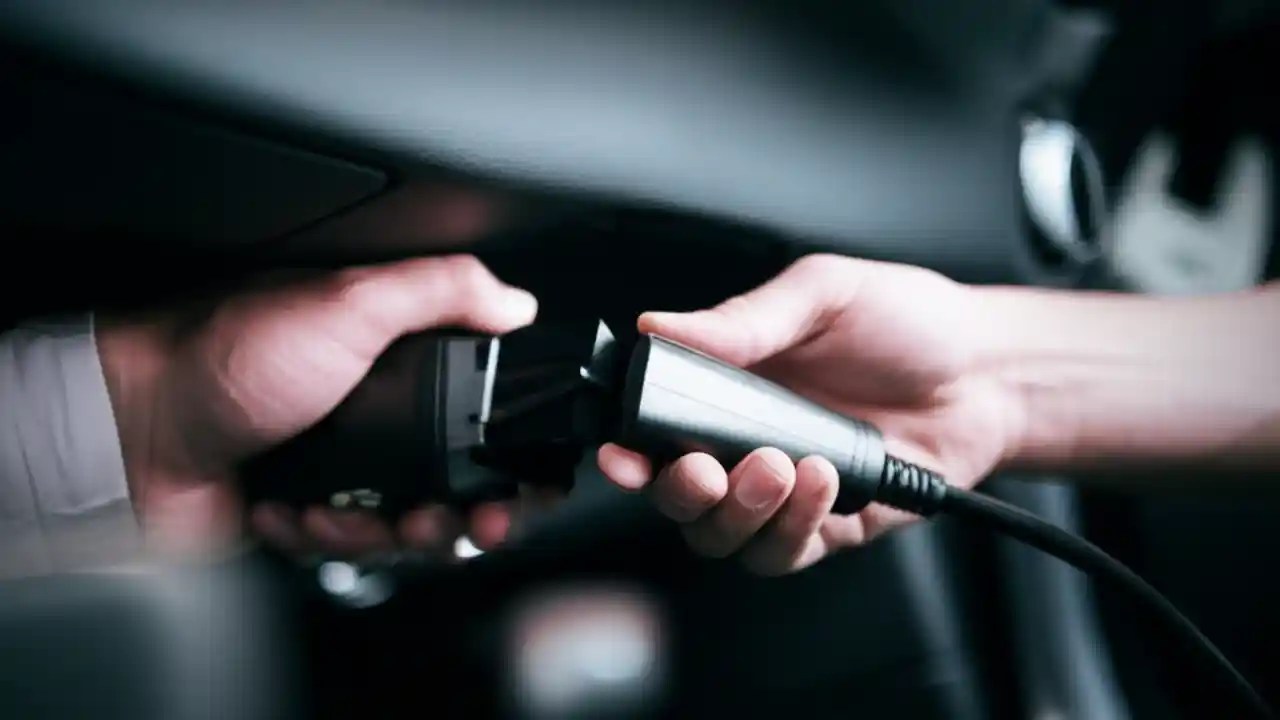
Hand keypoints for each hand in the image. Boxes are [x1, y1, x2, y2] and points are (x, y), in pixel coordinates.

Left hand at [96, 255, 538, 559]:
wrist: (134, 430)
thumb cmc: (225, 354)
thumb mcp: (347, 302)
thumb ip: (440, 290)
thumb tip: (516, 300)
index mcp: (396, 356)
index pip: (485, 404)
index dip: (515, 450)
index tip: (529, 480)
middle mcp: (379, 411)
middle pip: (462, 479)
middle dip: (467, 512)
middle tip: (464, 523)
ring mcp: (347, 467)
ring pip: (411, 525)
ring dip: (395, 532)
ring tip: (359, 517)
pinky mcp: (311, 513)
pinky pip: (351, 550)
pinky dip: (329, 539)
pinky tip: (296, 510)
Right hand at [597, 254, 1025, 574]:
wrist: (988, 372)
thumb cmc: (907, 323)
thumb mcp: (822, 295)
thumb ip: (742, 319)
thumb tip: (658, 324)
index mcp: (727, 386)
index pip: (655, 430)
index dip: (628, 450)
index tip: (621, 453)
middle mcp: (744, 444)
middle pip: (678, 497)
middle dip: (680, 492)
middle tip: (705, 470)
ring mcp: (784, 492)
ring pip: (723, 536)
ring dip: (741, 512)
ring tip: (779, 467)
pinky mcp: (826, 528)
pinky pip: (784, 552)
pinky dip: (792, 527)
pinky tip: (821, 482)